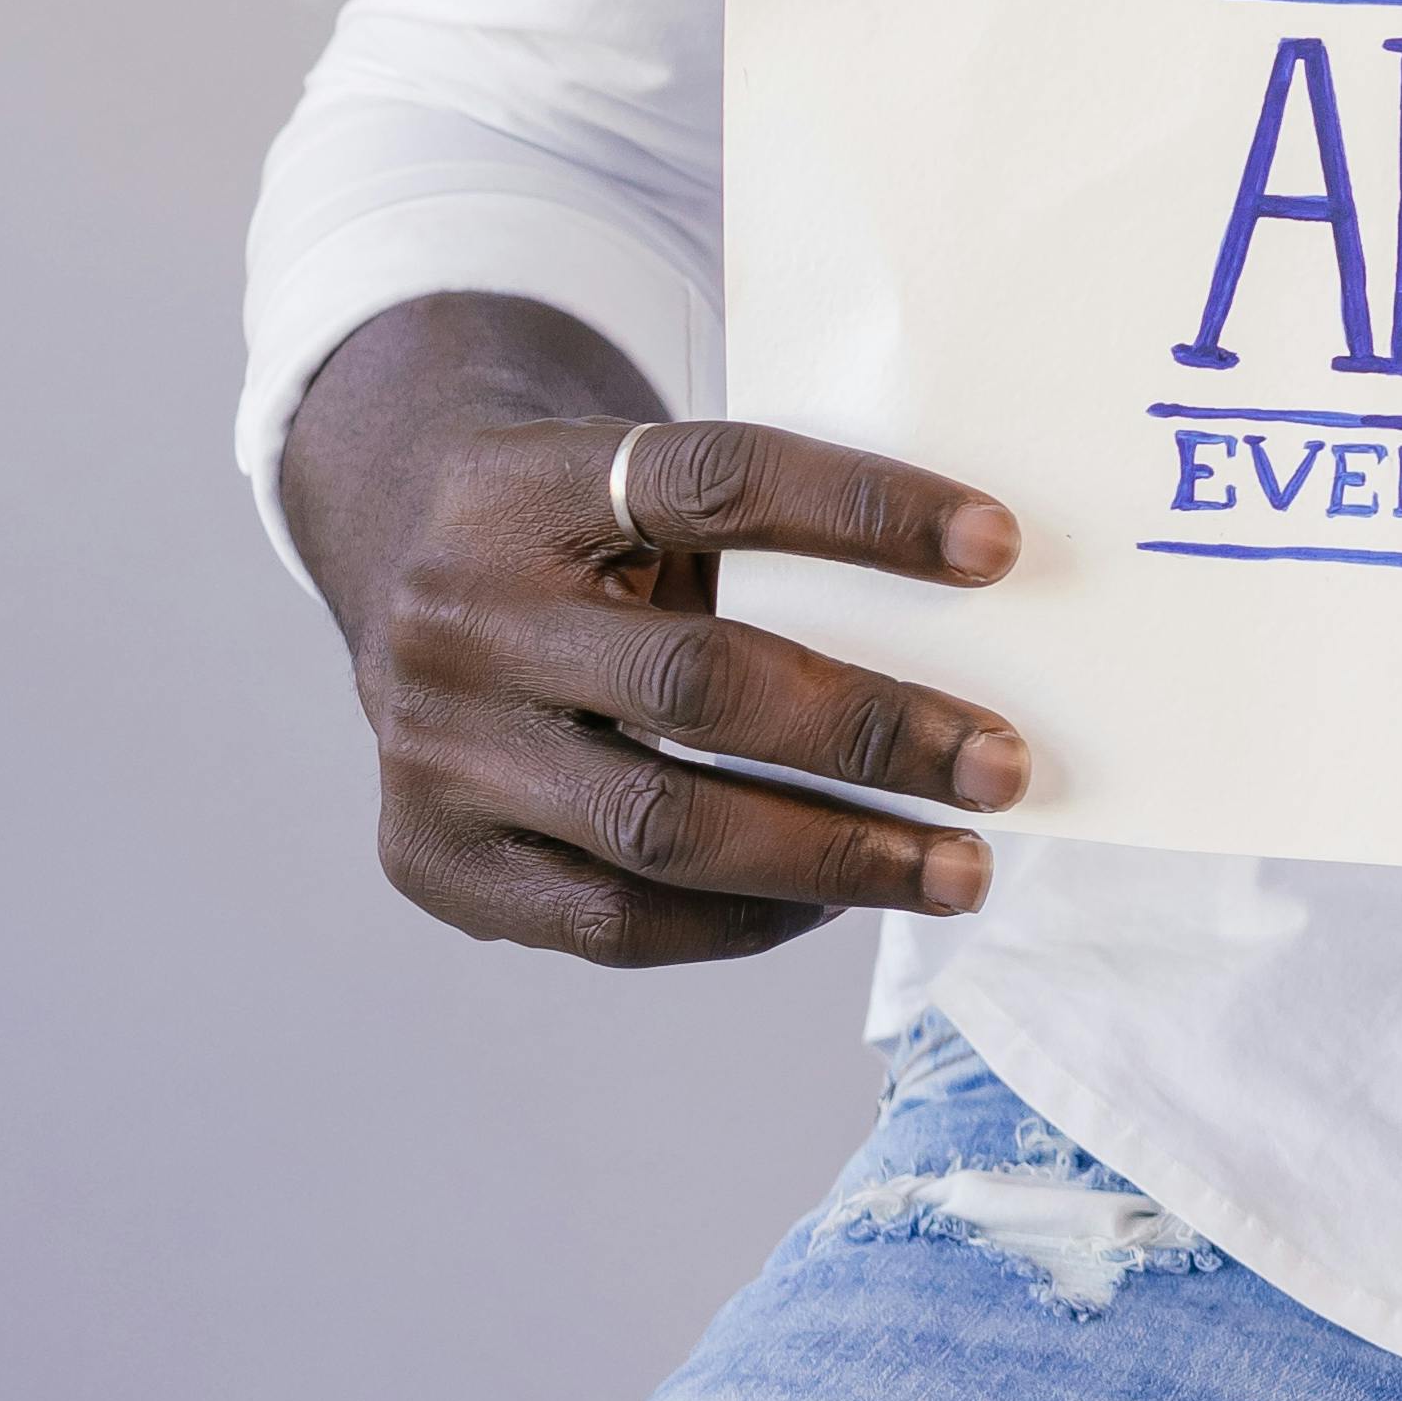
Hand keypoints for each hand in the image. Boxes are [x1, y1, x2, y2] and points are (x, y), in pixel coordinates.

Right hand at [284, 293, 1028, 966]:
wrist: (399, 564)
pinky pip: (613, 921)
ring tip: (957, 870)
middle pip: (696, 683)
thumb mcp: (638, 480)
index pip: (715, 480)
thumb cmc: (587, 526)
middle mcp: (464, 616)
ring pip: (662, 826)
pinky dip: (742, 918)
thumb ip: (762, 530)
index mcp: (530, 482)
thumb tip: (977, 601)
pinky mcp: (431, 860)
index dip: (862, 511)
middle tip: (1002, 767)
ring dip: (834, 858)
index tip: (998, 547)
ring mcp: (436, 751)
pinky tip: (833, 900)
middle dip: (871, 732)